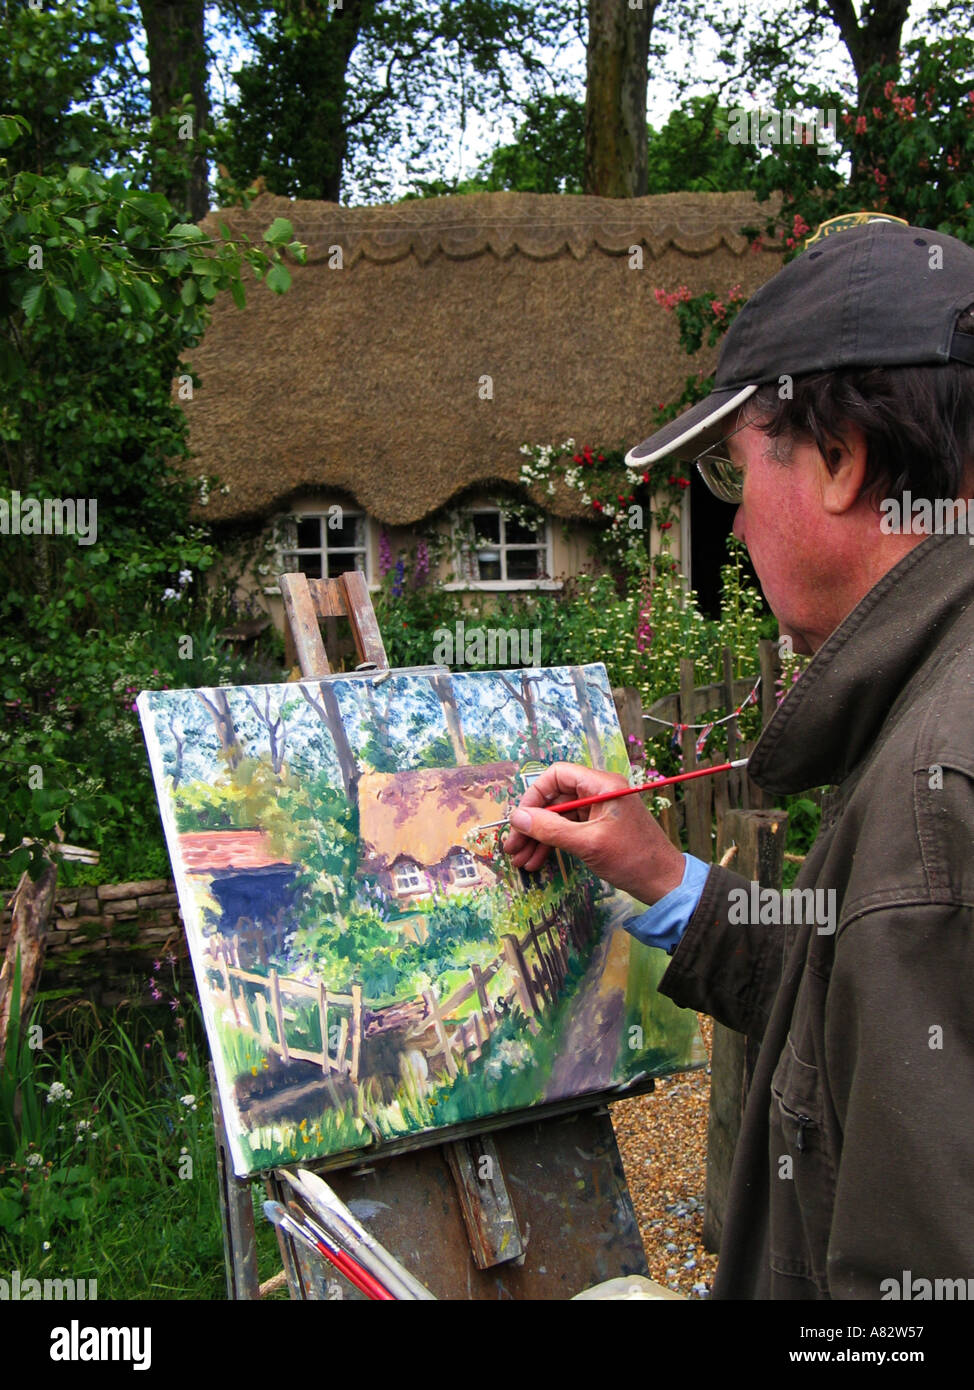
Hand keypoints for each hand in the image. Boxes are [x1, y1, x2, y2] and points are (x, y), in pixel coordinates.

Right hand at [501, 761, 685, 905]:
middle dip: (531, 823)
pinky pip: (568, 830)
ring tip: (521, 860)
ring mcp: (598, 811)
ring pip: (558, 817)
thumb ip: (550, 829)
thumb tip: (517, 817)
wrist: (664, 883)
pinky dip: (552, 844)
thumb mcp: (587, 844)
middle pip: (554, 798)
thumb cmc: (632, 859)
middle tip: (512, 846)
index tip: (520, 819)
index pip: (557, 775)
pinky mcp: (598, 829)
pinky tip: (537, 861)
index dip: (534, 795)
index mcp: (602, 785)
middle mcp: (599, 792)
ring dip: (538, 838)